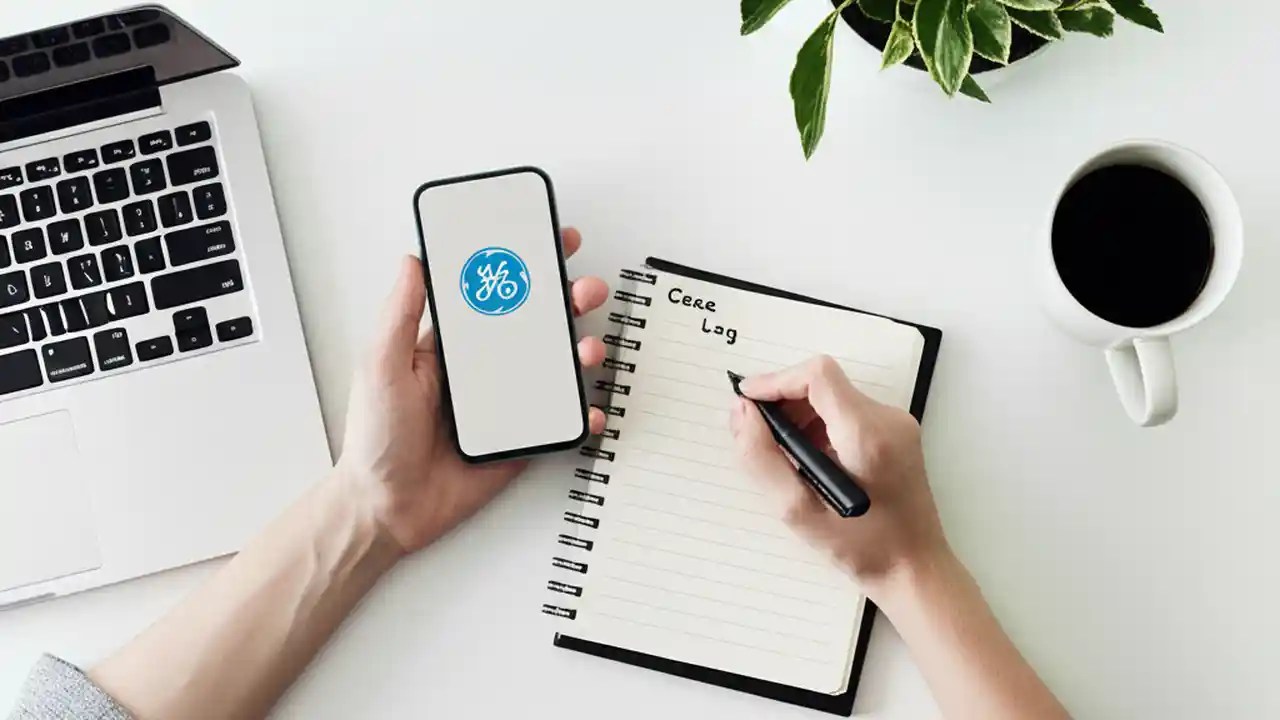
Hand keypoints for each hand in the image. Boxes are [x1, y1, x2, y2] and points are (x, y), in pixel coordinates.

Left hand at [336, 228, 608, 555]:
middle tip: (583, 291)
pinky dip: (580, 414)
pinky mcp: (520, 440)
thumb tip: (413, 261)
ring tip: (588, 349)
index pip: (492, 293)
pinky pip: (559, 421)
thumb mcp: (381, 365)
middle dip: (568, 300)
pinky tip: (585, 409)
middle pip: (536, 323)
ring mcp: (506, 403)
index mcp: (450, 344)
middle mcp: (482, 368)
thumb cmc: (375, 440)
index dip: (522, 264)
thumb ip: (400, 314)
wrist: (387, 508)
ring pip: (556, 367)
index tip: (546, 240)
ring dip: (582, 351)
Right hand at [729, 356, 951, 601]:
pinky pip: (847, 413)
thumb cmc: (862, 548)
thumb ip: (761, 458)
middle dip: (784, 403)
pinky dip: (819, 427)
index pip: (817, 375)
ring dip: (800, 417)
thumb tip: (741, 412)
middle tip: (760, 439)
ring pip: (833, 397)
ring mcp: (896, 425)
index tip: (747, 402)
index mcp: (866, 434)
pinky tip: (809, 463)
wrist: (915, 570)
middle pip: (823, 384)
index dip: (775, 381)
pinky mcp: (896, 435)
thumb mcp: (798, 510)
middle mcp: (887, 419)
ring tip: (784, 458)